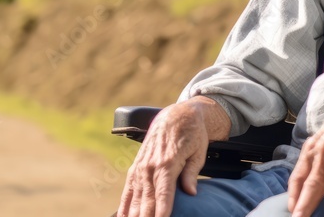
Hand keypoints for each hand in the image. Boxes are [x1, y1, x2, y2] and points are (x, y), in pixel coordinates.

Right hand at [117, 96, 230, 216]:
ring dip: (134, 213)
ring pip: (135, 196)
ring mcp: (141, 167)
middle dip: (147, 216)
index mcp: (168, 163)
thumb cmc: (192, 134)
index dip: (162, 210)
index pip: (164, 193)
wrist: (176, 115)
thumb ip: (192, 173)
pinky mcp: (136, 167)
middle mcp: (151, 166)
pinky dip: (125, 204)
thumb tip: (191, 192)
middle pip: (147, 199)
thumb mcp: (198, 151)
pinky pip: (128, 189)